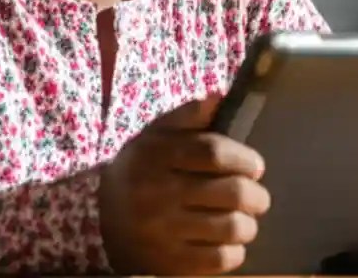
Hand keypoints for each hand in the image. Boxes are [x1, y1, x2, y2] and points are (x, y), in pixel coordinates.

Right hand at [98, 95, 270, 275]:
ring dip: (248, 224)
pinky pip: (219, 259)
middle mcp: (158, 193)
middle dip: (256, 195)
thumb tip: (221, 97)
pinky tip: (229, 243)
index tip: (254, 167)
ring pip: (231, 228)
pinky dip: (235, 251)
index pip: (214, 152)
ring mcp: (163, 231)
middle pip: (231, 192)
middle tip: (257, 197)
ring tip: (244, 220)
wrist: (100, 220)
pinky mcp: (169, 263)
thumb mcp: (154, 137)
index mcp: (156, 156)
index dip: (244, 159)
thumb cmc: (139, 172)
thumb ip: (187, 116)